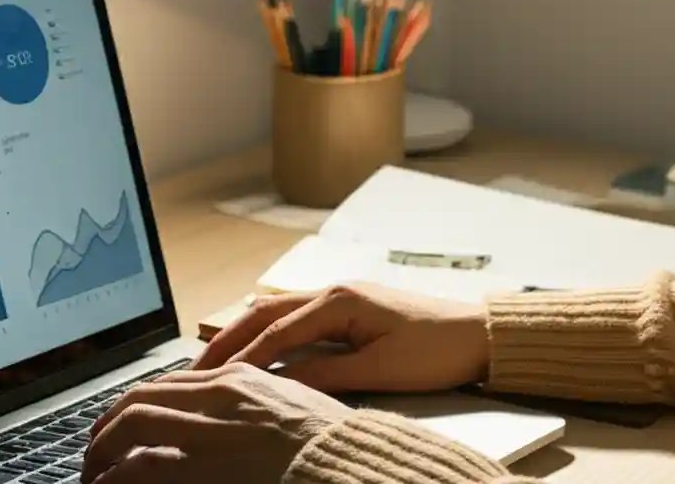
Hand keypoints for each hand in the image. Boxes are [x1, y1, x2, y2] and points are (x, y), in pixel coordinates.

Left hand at [82, 362, 350, 482]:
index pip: (169, 382)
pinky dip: (115, 476)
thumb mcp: (292, 409)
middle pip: (140, 398)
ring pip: (129, 425)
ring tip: (94, 473)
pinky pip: (139, 466)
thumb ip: (255, 406)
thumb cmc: (332, 447)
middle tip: (96, 451)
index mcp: (239, 378)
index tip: (122, 423)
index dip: (136, 404)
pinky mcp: (199, 466)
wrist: (348, 464)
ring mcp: (207, 429)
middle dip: (108, 425)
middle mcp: (216, 394)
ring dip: (102, 450)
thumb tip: (231, 423)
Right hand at [193, 282, 489, 392]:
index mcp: (339, 302)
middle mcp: (333, 292)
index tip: (211, 381)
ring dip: (243, 333)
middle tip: (194, 367)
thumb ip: (326, 374)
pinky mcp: (350, 309)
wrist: (480, 334)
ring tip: (214, 359)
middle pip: (264, 313)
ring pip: (277, 311)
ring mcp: (341, 297)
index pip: (275, 332)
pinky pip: (295, 318)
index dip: (241, 358)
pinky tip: (256, 349)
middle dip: (227, 339)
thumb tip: (278, 382)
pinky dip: (268, 333)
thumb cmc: (437, 350)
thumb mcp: (380, 370)